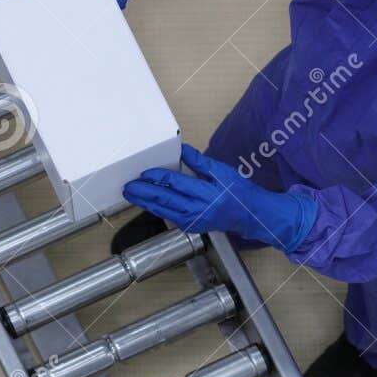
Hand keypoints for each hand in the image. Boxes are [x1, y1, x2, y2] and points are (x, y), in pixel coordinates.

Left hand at [124, 145, 315, 249]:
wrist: (248, 215)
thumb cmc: (237, 192)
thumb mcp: (221, 171)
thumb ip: (199, 162)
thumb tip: (181, 150)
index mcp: (206, 194)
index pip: (175, 184)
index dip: (158, 177)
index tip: (145, 172)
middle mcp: (197, 210)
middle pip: (164, 200)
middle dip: (143, 193)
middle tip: (128, 187)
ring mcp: (192, 221)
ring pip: (163, 210)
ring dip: (145, 202)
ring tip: (131, 194)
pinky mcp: (190, 227)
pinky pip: (169, 216)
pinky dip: (156, 208)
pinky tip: (147, 202)